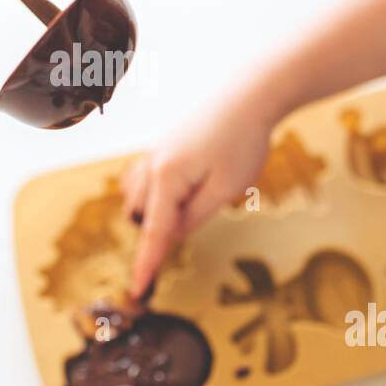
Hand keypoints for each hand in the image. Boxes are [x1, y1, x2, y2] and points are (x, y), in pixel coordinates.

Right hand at [122, 88, 276, 298]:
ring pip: (136, 196)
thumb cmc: (243, 140)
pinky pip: (141, 177)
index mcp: (167, 178)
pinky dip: (151, 192)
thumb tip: (175, 235)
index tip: (136, 290)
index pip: (154, 233)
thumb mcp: (226, 188)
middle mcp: (153, 165)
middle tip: (191, 228)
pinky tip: (176, 190)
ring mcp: (154, 153)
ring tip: (190, 205)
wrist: (249, 95)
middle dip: (157, 233)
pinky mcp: (162, 146)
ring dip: (153, 212)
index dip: (146, 265)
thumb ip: (196, 217)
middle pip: (141, 216)